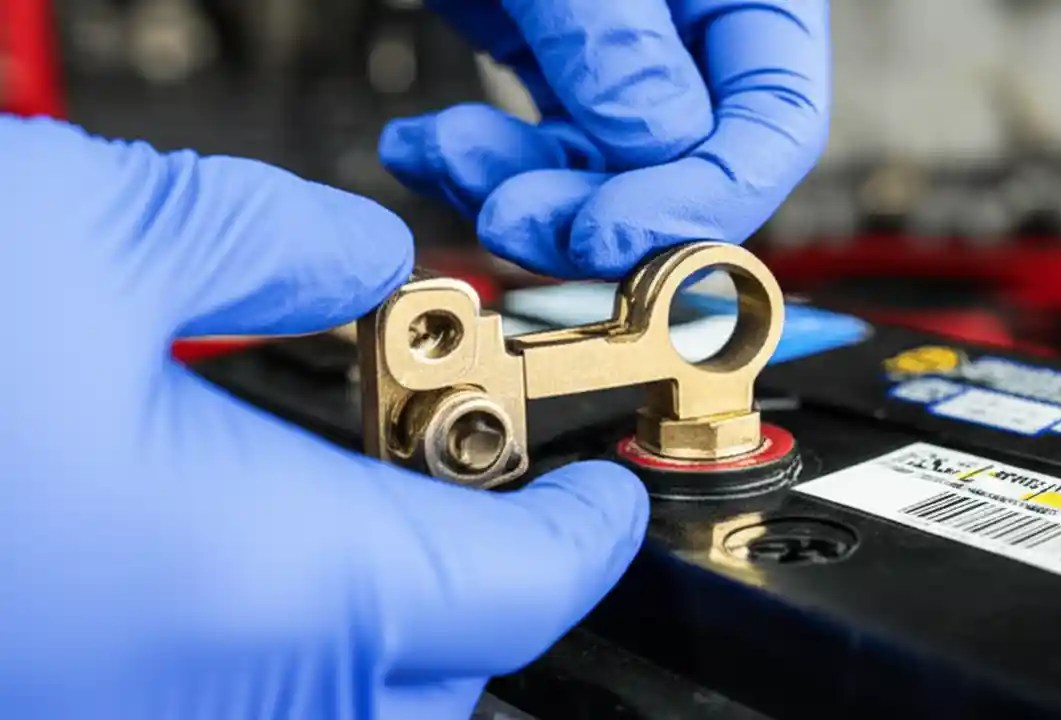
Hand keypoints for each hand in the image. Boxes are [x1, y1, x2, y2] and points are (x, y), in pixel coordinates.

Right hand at [0, 115, 647, 717]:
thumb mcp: (81, 233)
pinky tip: (242, 552)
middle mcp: (202, 692)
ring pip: (345, 704)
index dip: (584, 535)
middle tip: (485, 483)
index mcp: (253, 573)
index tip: (602, 496)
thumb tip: (353, 255)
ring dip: (395, 622)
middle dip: (495, 585)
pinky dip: (293, 641)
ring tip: (368, 507)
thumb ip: (264, 238)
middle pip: (439, 674)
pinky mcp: (57, 705)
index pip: (513, 589)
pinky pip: (238, 699)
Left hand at [380, 0, 829, 278]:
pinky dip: (474, 160)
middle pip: (678, 175)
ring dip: (513, 191)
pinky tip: (425, 144)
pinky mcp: (551, 65)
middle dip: (587, 213)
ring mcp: (621, 59)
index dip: (693, 205)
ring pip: (592, 176)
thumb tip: (655, 152)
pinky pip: (531, 144)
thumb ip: (621, 41)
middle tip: (513, 217)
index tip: (605, 235)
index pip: (772, 133)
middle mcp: (697, 40)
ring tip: (443, 151)